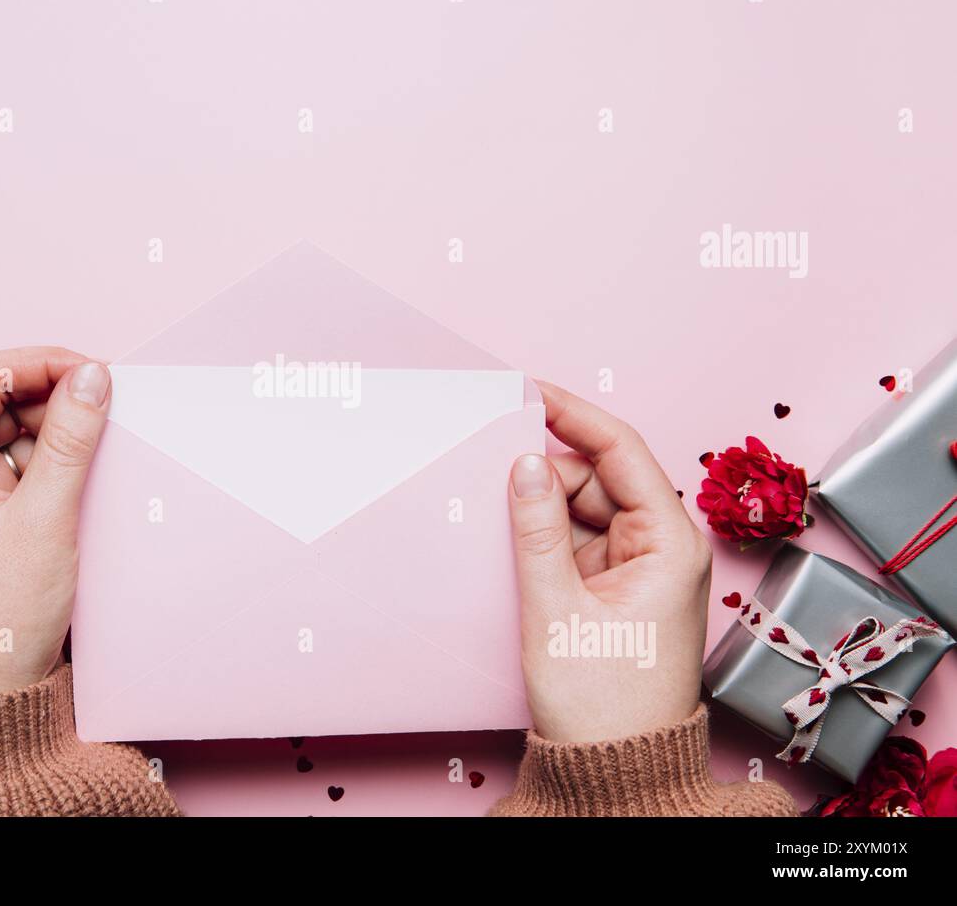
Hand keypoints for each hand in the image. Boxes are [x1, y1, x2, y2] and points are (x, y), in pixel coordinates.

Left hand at [0, 347, 110, 700]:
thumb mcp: (44, 519)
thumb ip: (72, 439)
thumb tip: (94, 376)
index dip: (44, 365)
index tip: (97, 370)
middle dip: (55, 404)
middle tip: (109, 411)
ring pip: (14, 435)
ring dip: (57, 439)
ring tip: (97, 458)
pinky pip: (19, 471)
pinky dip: (53, 469)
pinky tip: (82, 481)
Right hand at [509, 381, 710, 742]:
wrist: (614, 769)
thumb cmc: (604, 703)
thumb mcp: (557, 609)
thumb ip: (537, 530)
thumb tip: (524, 464)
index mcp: (668, 544)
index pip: (621, 451)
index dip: (574, 415)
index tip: (529, 391)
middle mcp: (661, 547)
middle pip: (596, 477)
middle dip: (545, 474)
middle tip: (491, 468)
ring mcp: (638, 566)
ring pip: (582, 507)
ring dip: (541, 508)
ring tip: (496, 516)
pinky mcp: (616, 586)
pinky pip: (576, 539)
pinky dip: (544, 536)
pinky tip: (510, 539)